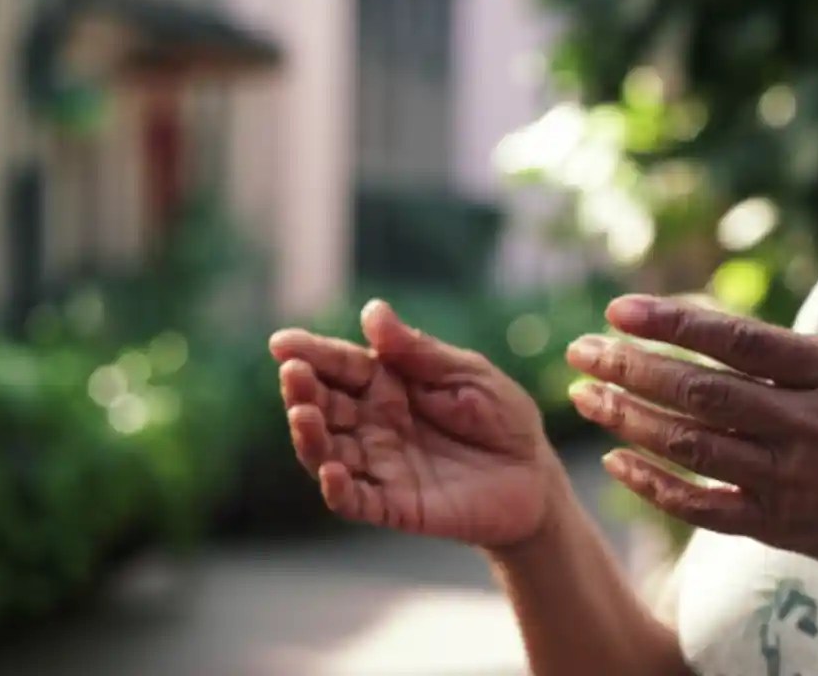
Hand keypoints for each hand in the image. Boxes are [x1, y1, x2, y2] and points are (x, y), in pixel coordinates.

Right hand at [270, 301, 564, 547]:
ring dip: (310, 437)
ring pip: (328, 453)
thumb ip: (418, 351)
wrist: (535, 477)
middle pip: (325, 406)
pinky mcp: (394, 506)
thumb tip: (372, 311)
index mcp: (388, 384)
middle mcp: (374, 424)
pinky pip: (356, 501)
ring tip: (303, 416)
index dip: (311, 354)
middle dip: (303, 391)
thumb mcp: (468, 374)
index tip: (282, 344)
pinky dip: (338, 490)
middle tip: (293, 375)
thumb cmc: (501, 417)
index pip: (342, 366)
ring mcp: (380, 466)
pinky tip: (331, 472)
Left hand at [567, 215, 817, 586]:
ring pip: (692, 448)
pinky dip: (656, 487)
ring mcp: (791, 482)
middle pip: (701, 394)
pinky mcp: (780, 526)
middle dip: (631, 370)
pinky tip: (616, 463)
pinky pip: (704, 508)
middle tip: (578, 350)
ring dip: (629, 422)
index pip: (739, 342)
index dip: (675, 324)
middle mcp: (809, 428)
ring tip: (583, 395)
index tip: (619, 309)